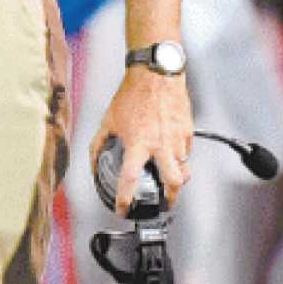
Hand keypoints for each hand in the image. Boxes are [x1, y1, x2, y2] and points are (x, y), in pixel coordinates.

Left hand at [90, 67, 192, 214]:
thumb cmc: (133, 94)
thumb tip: (94, 163)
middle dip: (170, 199)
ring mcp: (177, 139)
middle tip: (164, 203)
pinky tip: (171, 153)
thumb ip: (99, 144)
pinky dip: (180, 157)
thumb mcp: (108, 120)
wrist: (156, 74)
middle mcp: (160, 144)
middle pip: (173, 183)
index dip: (125, 198)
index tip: (124, 209)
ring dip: (177, 178)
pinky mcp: (189, 132)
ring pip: (184, 169)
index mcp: (138, 143)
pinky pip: (187, 152)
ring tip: (169, 180)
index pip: (130, 178)